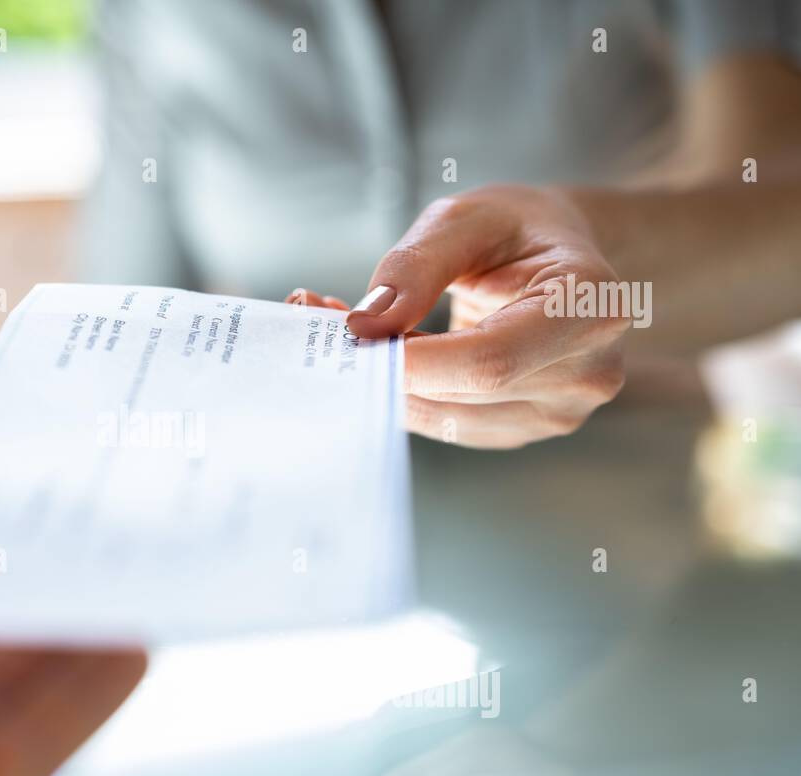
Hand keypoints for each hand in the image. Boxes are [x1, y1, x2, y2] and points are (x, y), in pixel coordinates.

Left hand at [289, 185, 628, 448]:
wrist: (560, 255)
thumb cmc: (518, 227)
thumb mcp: (465, 218)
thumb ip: (415, 266)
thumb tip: (366, 323)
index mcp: (587, 306)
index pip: (488, 360)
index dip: (410, 359)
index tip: (346, 332)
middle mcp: (587, 371)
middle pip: (460, 392)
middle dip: (381, 361)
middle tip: (316, 316)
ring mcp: (559, 412)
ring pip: (445, 416)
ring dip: (383, 380)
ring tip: (346, 327)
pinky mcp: (523, 428)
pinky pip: (447, 422)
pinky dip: (403, 391)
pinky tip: (384, 353)